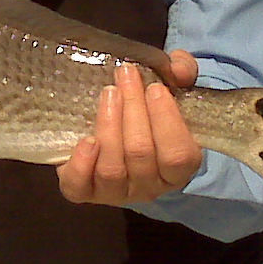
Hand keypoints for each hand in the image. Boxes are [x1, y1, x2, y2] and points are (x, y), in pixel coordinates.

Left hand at [58, 50, 202, 205]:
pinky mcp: (84, 191)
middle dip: (133, 109)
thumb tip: (178, 70)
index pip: (178, 155)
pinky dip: (81, 164)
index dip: (166, 121)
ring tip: (108, 94)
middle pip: (141, 154)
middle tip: (126, 76)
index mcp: (177, 169)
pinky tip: (85, 139)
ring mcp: (116, 193)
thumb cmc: (149, 110)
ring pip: (112, 169)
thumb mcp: (171, 88)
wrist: (115, 128)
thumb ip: (182, 73)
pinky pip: (80, 186)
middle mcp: (149, 187)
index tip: (154, 88)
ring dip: (109, 126)